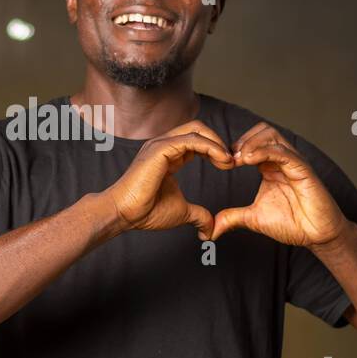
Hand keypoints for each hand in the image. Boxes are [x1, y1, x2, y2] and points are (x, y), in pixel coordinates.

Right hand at [103, 120, 234, 240]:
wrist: (124, 214)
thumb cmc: (145, 211)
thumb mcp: (181, 212)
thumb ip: (198, 215)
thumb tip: (209, 229)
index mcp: (168, 155)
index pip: (196, 140)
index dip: (216, 149)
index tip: (228, 165)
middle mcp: (164, 145)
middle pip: (198, 128)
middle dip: (219, 141)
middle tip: (231, 161)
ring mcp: (161, 144)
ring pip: (197, 129)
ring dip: (217, 143)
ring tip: (228, 161)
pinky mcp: (161, 149)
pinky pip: (192, 139)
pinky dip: (211, 147)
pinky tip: (221, 160)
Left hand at [209, 122, 347, 246]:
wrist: (317, 235)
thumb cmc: (292, 223)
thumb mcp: (253, 218)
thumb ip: (232, 218)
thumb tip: (210, 231)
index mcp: (270, 166)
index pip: (251, 142)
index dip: (233, 148)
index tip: (219, 163)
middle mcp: (282, 160)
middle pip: (261, 131)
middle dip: (241, 140)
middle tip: (228, 159)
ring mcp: (293, 162)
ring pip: (271, 135)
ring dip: (250, 142)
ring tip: (237, 159)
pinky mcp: (303, 169)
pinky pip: (283, 151)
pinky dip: (264, 151)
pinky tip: (249, 160)